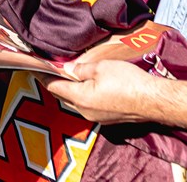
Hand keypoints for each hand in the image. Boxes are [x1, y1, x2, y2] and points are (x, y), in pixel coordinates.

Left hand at [44, 59, 158, 123]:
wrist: (153, 100)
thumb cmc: (128, 82)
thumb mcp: (101, 67)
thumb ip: (81, 69)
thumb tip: (67, 69)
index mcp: (80, 98)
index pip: (54, 86)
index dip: (43, 76)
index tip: (33, 68)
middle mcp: (85, 112)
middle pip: (63, 96)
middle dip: (55, 83)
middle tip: (48, 69)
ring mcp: (97, 118)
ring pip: (76, 102)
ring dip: (69, 90)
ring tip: (66, 75)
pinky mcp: (107, 118)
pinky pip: (88, 106)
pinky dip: (82, 95)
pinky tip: (87, 87)